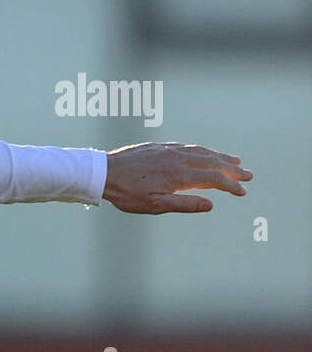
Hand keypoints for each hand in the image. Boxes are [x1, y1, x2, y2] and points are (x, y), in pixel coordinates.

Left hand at [103, 143, 251, 213]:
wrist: (103, 172)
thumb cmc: (127, 193)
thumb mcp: (155, 206)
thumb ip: (184, 204)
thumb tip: (211, 204)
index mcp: (180, 175)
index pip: (214, 179)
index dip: (231, 185)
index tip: (243, 191)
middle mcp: (178, 159)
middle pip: (212, 162)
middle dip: (232, 169)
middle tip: (249, 175)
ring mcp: (169, 150)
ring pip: (201, 151)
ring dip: (220, 156)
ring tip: (235, 160)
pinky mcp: (159, 146)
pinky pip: (187, 146)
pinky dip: (202, 150)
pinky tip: (204, 153)